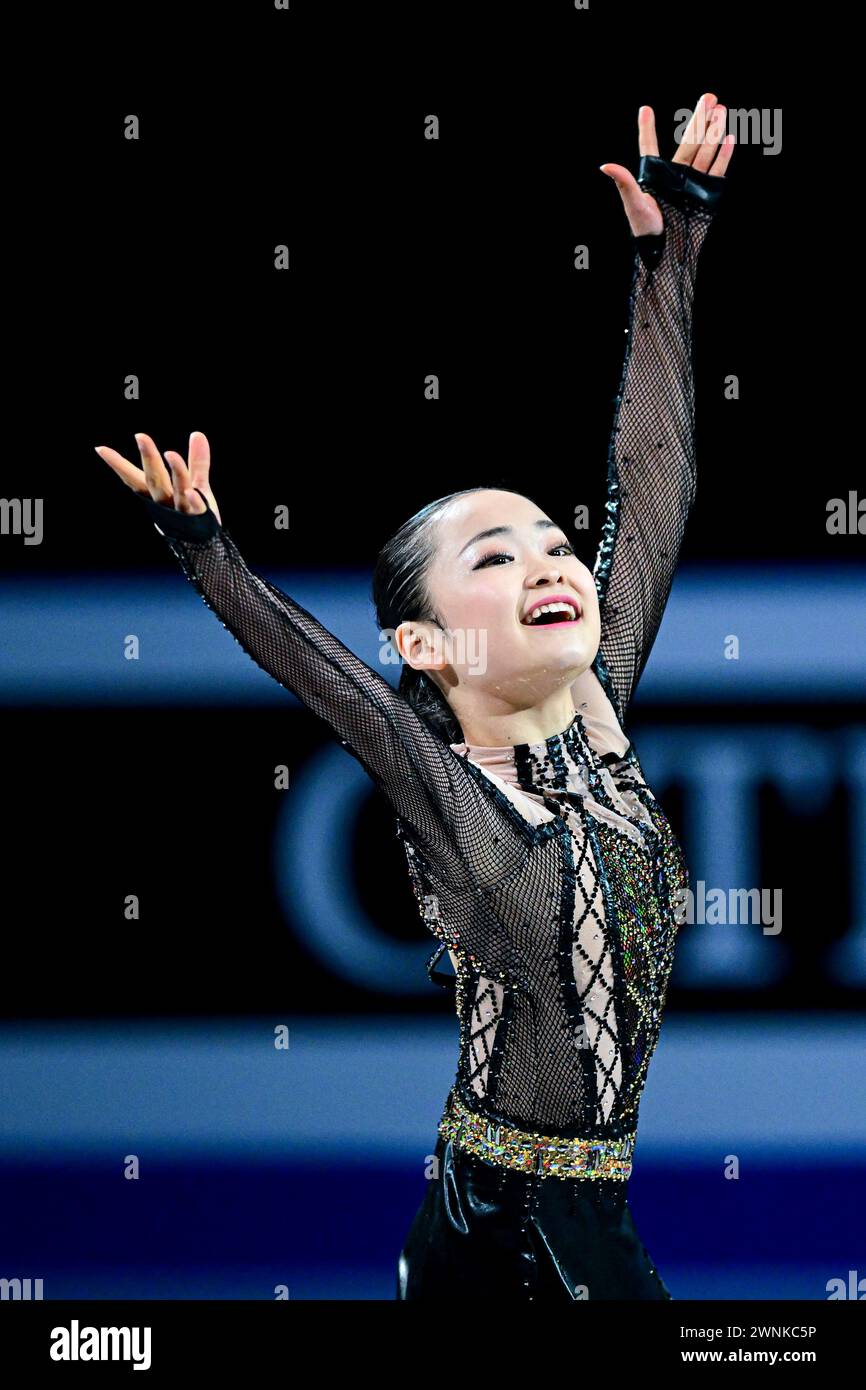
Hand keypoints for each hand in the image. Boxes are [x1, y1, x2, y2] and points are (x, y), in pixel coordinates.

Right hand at [94, 431, 221, 524]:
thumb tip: (198, 433)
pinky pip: (194, 507)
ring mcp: (181, 511)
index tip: (100, 449)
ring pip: (176, 489)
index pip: (135, 477)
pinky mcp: (199, 518)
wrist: (208, 549)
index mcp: (158, 493)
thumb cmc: (196, 517)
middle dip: (148, 458)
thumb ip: (197, 461)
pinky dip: (192, 500)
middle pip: (154, 479)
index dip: (118, 464)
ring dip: (174, 472)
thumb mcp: (197, 484)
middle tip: (140, 436)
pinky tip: (192, 491)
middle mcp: (165, 502)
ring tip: (170, 453)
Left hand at [600, 91, 734, 236]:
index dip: (647, 129)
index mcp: (653, 176)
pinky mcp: (706, 193)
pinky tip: (728, 137)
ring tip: (721, 109)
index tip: (645, 109)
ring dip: (713, 131)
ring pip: (704, 151)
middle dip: (699, 119)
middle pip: (688, 141)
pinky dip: (723, 155)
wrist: (668, 252)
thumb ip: (624, 183)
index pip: (650, 147)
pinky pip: (716, 170)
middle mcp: (674, 176)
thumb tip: (605, 166)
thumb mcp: (633, 205)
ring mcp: (692, 183)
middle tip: (709, 97)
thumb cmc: (647, 231)